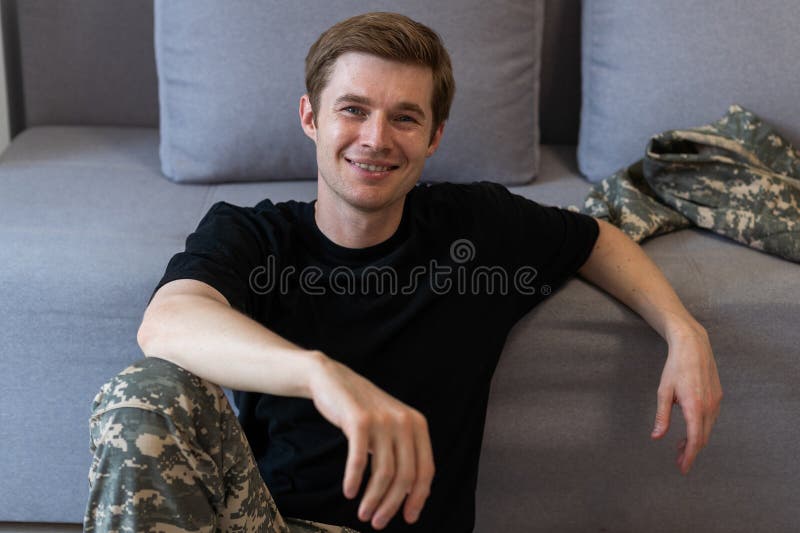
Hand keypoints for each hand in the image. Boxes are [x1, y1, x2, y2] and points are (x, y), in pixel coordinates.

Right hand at [308, 355, 433, 529]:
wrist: (332, 380)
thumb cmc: (362, 410)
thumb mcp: (391, 427)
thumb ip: (403, 452)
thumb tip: (414, 495)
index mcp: (417, 425)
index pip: (426, 470)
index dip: (418, 498)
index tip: (408, 518)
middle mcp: (404, 421)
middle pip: (405, 476)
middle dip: (392, 505)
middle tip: (378, 522)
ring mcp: (382, 420)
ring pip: (384, 472)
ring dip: (373, 499)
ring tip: (364, 514)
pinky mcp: (359, 420)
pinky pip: (359, 459)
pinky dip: (354, 480)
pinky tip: (349, 491)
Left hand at [651, 323, 722, 473]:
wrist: (693, 346)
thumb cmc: (675, 368)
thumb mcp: (663, 392)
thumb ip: (662, 416)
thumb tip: (657, 436)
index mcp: (695, 407)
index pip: (695, 440)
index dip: (689, 456)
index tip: (683, 469)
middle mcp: (709, 407)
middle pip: (702, 438)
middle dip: (691, 452)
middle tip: (678, 461)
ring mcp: (716, 402)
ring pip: (708, 429)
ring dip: (696, 441)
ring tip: (681, 447)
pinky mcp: (718, 396)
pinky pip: (711, 419)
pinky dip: (701, 429)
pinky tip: (691, 429)